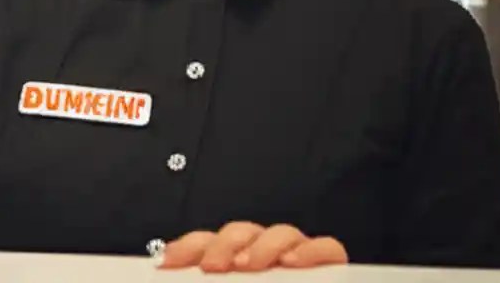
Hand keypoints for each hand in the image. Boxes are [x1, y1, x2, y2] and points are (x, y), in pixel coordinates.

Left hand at [156, 222, 347, 272]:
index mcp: (237, 265)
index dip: (189, 246)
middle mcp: (267, 258)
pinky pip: (328, 248)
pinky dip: (310, 251)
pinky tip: (291, 262)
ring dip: (261, 246)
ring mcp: (298, 259)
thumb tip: (169, 267)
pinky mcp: (331, 266)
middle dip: (224, 244)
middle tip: (213, 267)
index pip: (210, 242)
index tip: (168, 262)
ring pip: (282, 233)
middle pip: (244, 232)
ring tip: (248, 265)